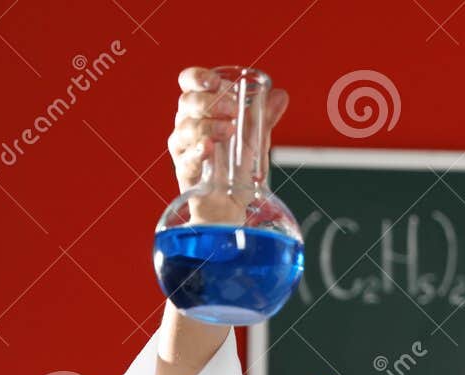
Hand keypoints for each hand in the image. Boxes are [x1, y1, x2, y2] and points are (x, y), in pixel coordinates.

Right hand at [168, 67, 289, 220]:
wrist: (232, 207)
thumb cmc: (235, 171)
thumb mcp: (254, 140)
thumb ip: (265, 117)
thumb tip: (281, 95)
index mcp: (200, 112)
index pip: (188, 84)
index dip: (197, 77)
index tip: (214, 80)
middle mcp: (187, 126)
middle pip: (186, 102)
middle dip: (210, 101)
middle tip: (233, 109)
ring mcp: (183, 149)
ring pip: (186, 127)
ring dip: (209, 124)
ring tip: (230, 130)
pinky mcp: (185, 172)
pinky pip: (185, 158)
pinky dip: (197, 151)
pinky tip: (208, 147)